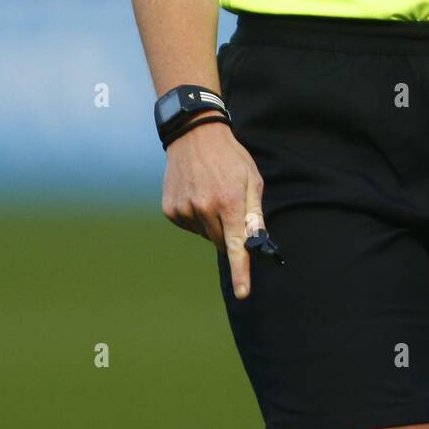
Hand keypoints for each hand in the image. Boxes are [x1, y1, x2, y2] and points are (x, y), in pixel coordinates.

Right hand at [161, 118, 266, 297]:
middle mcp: (204, 208)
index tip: (243, 293)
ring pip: (204, 234)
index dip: (241, 271)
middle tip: (228, 203)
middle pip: (220, 241)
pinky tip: (196, 193)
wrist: (194, 134)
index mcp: (229, 201)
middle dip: (228, 230)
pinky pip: (188, 226)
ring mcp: (184, 210)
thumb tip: (257, 244)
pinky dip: (195, 217)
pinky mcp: (170, 210)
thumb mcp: (251, 180)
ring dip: (211, 222)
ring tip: (210, 192)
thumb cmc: (231, 157)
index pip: (237, 245)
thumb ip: (255, 214)